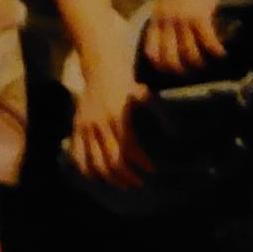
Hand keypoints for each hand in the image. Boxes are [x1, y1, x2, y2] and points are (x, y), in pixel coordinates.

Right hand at [66, 48, 151, 188]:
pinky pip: (77, 155)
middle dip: (127, 176)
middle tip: (139, 182)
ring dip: (109, 177)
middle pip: (111, 162)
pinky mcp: (76, 127)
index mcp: (117, 117)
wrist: (100, 69)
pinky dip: (86, 169)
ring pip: (94, 163)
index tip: (151, 169)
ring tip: (122, 183)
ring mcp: (86, 127)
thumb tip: (176, 134)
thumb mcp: (145, 95)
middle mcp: (100, 124)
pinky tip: (98, 176)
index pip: (128, 149)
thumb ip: (161, 114)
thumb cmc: (126, 83)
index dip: (140, 162)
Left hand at [141, 0, 231, 75]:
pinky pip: (208, 43)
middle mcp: (166, 21)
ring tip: (208, 62)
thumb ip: (164, 21)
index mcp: (156, 19)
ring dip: (200, 63)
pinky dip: (215, 51)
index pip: (151, 51)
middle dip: (182, 70)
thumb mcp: (166, 2)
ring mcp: (182, 19)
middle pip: (170, 58)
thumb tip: (167, 45)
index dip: (161, 66)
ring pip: (190, 54)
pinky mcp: (199, 16)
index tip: (173, 71)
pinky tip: (221, 52)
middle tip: (192, 72)